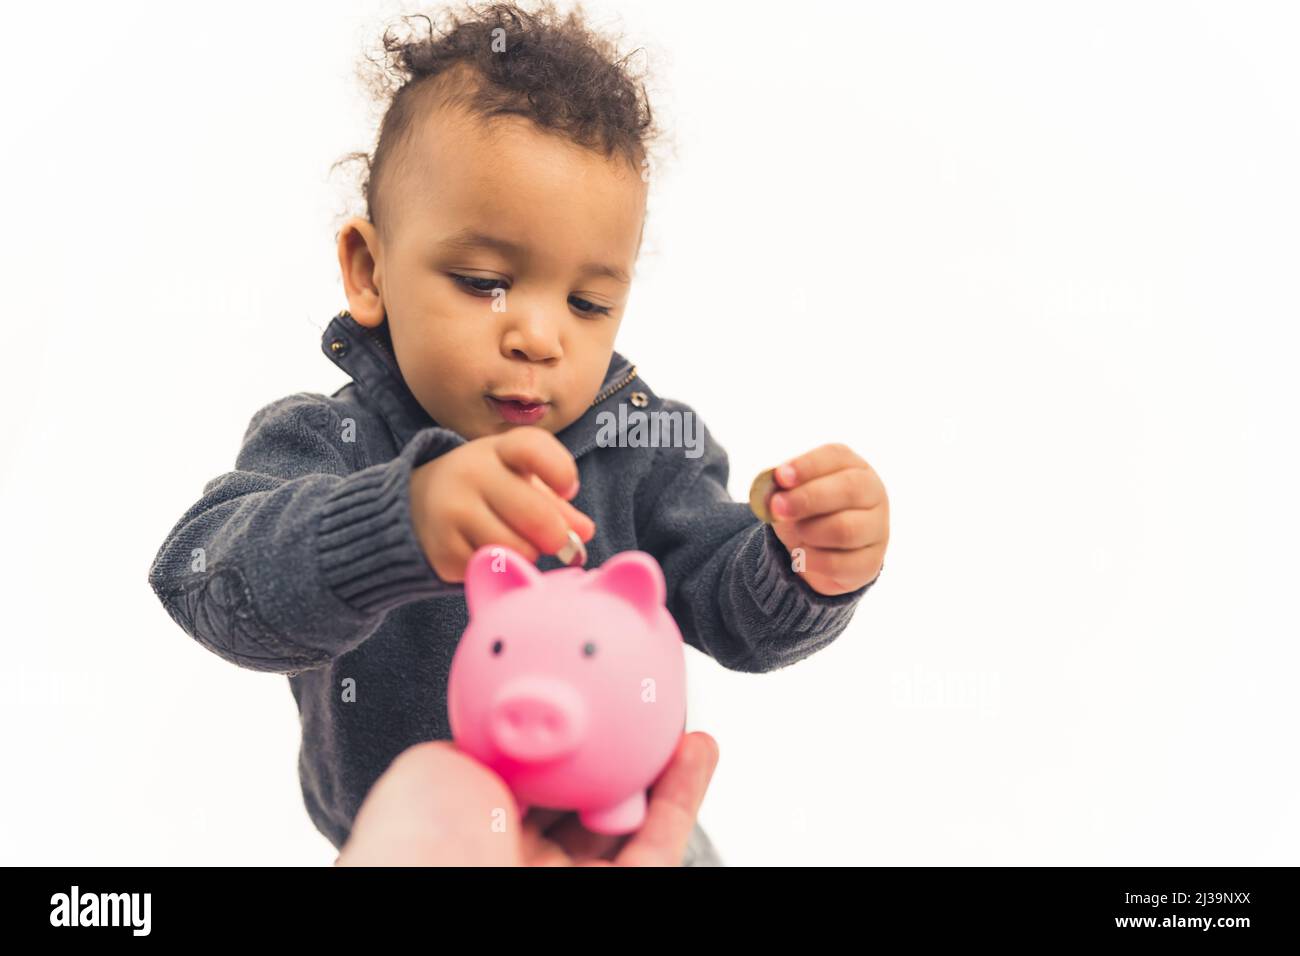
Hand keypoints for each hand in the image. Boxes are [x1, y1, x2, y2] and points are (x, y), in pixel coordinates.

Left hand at [334, 732, 719, 866]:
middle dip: (620, 754)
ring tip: (682, 720)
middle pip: (586, 800)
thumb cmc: (414, 843)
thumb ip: (479, 742)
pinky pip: (660, 846)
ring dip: (664, 769)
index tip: (593, 696)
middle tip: (647, 707)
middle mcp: (523, 861)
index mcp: (477, 830)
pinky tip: (700, 749)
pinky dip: (685, 796)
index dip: (567, 738)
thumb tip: (507, 721)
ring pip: (632, 823)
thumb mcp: (437, 767)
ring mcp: (571, 885)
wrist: (427, 893)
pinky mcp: (620, 900)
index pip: (534, 778)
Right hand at [410, 425, 595, 583]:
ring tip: (517, 544)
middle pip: (536, 515)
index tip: (569, 490)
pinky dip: (500, 568)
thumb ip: (555, 502)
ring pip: (518, 550)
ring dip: (529, 555)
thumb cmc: (486, 490)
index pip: (533, 449)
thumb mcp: (518, 481)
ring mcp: (452, 511)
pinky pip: (493, 568)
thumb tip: (585, 532)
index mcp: (497, 449)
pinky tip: (487, 553)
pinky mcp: (443, 548)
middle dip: (557, 536)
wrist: (416, 505)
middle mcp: (470, 473)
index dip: (562, 472)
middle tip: (556, 541)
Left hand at [767, 443, 888, 595]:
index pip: (837, 456)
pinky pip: (838, 563)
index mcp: (854, 467)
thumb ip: (783, 489)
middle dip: (808, 498)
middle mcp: (873, 494)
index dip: (807, 465)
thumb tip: (773, 490)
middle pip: (848, 489)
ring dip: (810, 531)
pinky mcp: (870, 562)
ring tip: (797, 532)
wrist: (819, 552)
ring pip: (845, 529)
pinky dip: (811, 559)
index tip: (780, 476)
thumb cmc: (806, 513)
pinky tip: (802, 554)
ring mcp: (877, 529)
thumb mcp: (792, 495)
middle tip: (777, 507)